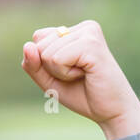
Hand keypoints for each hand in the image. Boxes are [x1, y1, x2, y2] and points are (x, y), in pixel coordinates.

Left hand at [21, 20, 139, 138]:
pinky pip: (56, 59)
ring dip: (59, 72)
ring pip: (45, 53)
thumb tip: (28, 45)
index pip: (37, 39)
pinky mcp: (92, 45)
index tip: (70, 70)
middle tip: (77, 76)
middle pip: (39, 45)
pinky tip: (86, 74)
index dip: (45, 63)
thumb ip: (33, 64)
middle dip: (51, 68)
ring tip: (83, 75)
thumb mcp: (49, 80)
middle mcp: (84, 27)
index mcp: (76, 30)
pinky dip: (65, 74)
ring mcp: (89, 33)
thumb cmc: (82, 95)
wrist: (111, 112)